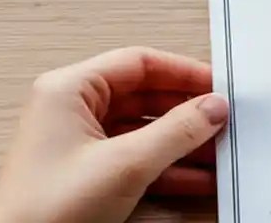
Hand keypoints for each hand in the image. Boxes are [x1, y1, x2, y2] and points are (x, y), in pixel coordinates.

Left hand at [0, 47, 229, 222]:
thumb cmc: (46, 211)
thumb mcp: (126, 164)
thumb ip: (177, 131)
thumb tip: (214, 107)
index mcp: (69, 90)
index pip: (138, 63)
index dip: (183, 72)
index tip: (219, 86)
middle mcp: (71, 110)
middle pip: (144, 96)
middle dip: (187, 112)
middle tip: (224, 120)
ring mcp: (78, 143)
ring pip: (143, 130)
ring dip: (182, 143)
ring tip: (219, 152)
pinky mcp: (85, 173)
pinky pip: (136, 158)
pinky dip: (166, 167)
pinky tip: (198, 178)